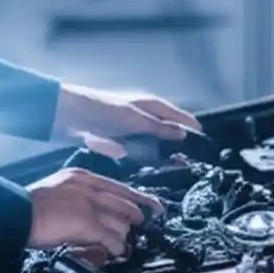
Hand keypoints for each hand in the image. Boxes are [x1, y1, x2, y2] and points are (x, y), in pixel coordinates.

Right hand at [26, 168, 164, 258]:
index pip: (119, 187)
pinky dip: (116, 249)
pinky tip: (114, 253)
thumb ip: (77, 197)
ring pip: (121, 224)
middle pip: (125, 205)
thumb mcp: (56, 190)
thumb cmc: (27, 206)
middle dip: (134, 221)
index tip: (155, 207)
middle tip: (137, 232)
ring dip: (121, 238)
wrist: (13, 213)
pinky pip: (113, 240)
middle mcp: (89, 188)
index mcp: (81, 177)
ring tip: (117, 246)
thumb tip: (93, 217)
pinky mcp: (88, 224)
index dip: (141, 199)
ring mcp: (90, 205)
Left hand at [53, 84, 200, 158]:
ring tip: (177, 167)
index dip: (191, 128)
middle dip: (179, 144)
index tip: (206, 143)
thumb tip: (184, 134)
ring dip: (162, 153)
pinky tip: (151, 167)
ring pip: (153, 142)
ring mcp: (129, 128)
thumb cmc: (102, 111)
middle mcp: (141, 115)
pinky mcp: (116, 139)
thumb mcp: (134, 119)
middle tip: (193, 161)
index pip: (178, 116)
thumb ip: (158, 127)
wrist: (67, 115)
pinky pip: (137, 150)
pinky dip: (145, 157)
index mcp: (149, 105)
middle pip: (166, 130)